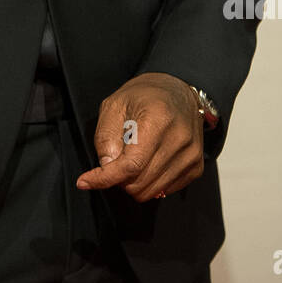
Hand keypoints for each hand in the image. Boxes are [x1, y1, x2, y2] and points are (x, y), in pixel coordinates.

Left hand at [76, 72, 203, 199]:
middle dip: (119, 178)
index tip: (85, 181)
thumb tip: (106, 168)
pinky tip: (148, 161)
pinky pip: (165, 190)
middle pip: (140, 182)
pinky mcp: (196, 167)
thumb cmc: (145, 96)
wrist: (178, 91)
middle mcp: (180, 139)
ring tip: (133, 157)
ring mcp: (191, 155)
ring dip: (134, 182)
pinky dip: (150, 182)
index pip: (131, 164)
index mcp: (158, 119)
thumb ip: (106, 137)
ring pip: (152, 191)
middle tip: (116, 158)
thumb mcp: (114, 105)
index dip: (105, 178)